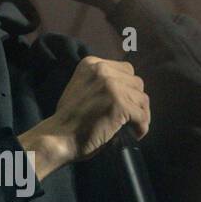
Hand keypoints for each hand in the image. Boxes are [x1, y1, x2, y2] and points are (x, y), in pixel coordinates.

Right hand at [20, 54, 150, 178]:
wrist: (58, 138)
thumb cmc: (68, 119)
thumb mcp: (81, 88)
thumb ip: (100, 83)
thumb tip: (127, 91)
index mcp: (91, 63)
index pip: (125, 69)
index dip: (128, 88)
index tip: (123, 103)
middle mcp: (102, 69)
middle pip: (137, 82)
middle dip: (135, 100)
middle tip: (130, 117)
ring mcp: (112, 86)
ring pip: (142, 98)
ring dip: (141, 114)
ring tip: (133, 127)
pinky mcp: (120, 104)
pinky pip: (142, 115)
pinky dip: (142, 127)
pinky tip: (135, 134)